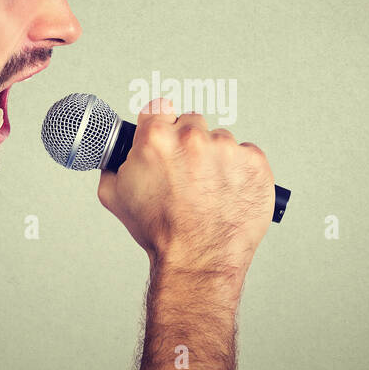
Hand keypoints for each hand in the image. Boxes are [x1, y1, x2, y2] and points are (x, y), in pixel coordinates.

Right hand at [97, 98, 273, 280]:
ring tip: (209, 190)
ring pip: (221, 140)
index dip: (161, 124)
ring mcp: (227, 150)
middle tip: (187, 174)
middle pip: (191, 123)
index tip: (166, 137)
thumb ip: (114, 165)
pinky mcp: (254, 163)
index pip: (159, 109)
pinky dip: (241, 171)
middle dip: (188, 144)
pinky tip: (229, 192)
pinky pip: (247, 155)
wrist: (198, 261)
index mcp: (156, 138)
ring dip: (216, 159)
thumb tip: (117, 154)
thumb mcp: (115, 197)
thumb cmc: (161, 233)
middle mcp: (192, 138)